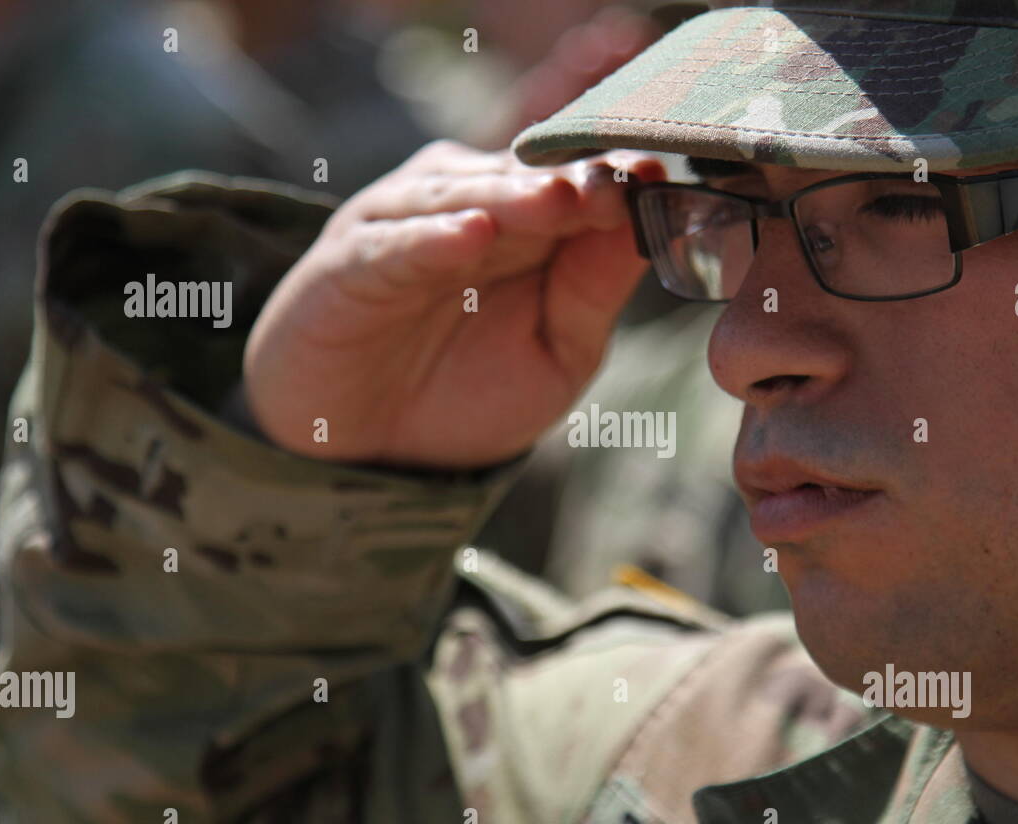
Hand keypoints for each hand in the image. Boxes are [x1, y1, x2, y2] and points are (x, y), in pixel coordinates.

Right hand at [243, 140, 665, 468]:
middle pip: (526, 178)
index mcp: (524, 224)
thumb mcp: (556, 353)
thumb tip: (648, 224)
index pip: (578, 186)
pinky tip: (475, 235)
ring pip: (461, 195)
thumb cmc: (467, 394)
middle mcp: (464, 207)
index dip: (621, 184)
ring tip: (561, 198)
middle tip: (624, 180)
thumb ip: (594, 291)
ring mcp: (402, 227)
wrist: (370, 451)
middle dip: (576, 180)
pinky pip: (393, 245)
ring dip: (513, 195)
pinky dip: (431, 238)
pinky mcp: (349, 263)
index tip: (669, 184)